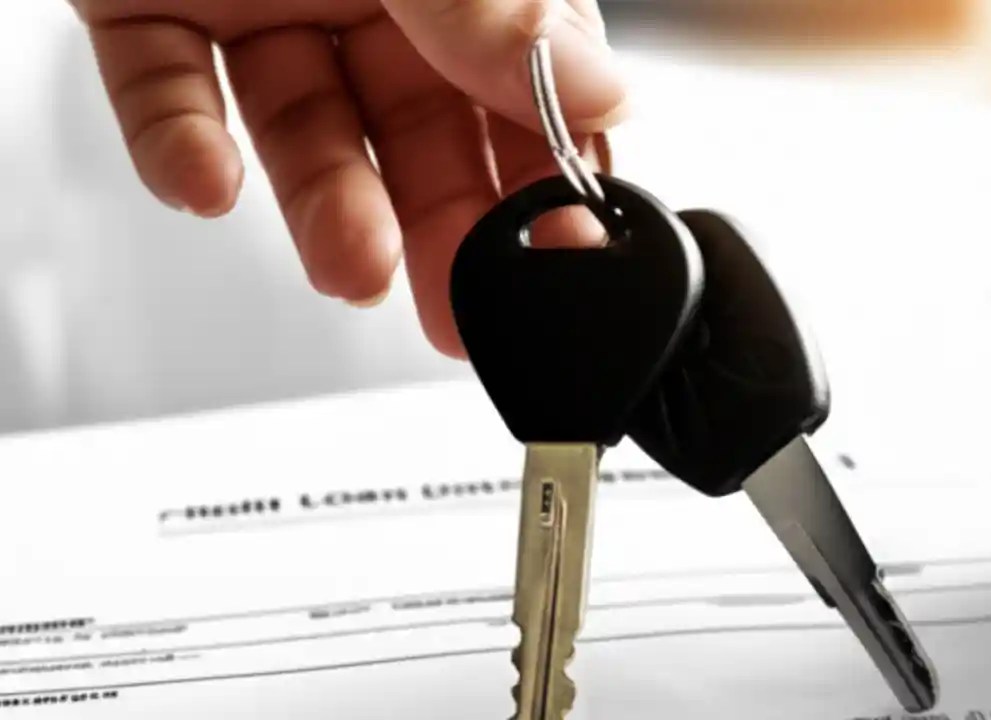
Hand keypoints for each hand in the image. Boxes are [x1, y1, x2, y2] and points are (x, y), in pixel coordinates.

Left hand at [71, 0, 626, 356]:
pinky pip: (168, 92)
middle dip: (445, 227)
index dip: (547, 179)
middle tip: (463, 311)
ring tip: (354, 267)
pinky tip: (208, 186)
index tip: (559, 260)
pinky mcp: (153, 0)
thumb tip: (603, 93)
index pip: (528, 94)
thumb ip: (499, 7)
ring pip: (305, 130)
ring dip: (328, 205)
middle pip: (421, 134)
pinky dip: (181, 145)